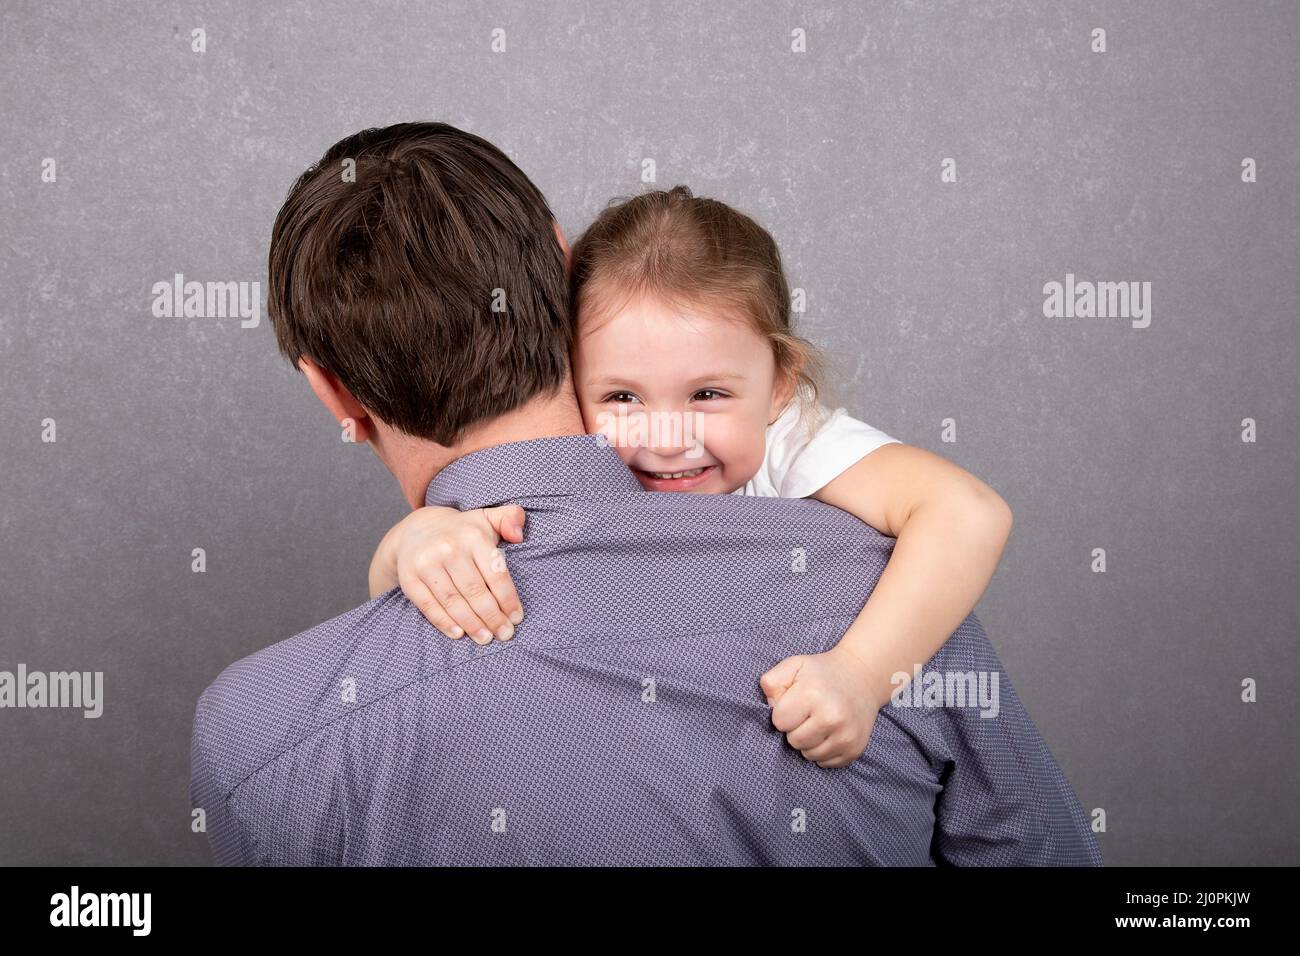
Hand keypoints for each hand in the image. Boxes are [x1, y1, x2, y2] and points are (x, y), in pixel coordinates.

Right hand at [395, 504, 526, 644]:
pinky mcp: (409, 577)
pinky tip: (458, 634)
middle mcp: (448, 548)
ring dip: (471, 624)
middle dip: (492, 617)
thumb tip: (519, 535)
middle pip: (475, 591)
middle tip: (505, 635)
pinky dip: (443, 622)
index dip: (508, 599)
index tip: (517, 618)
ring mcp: (426, 563)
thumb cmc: (462, 531)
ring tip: (485, 639)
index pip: (495, 573)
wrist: (417, 528)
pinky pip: (428, 605)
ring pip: (453, 601)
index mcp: (472, 535)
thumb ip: (510, 518)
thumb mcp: (487, 517)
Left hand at [758, 645, 884, 767]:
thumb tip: (770, 706)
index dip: (784, 713)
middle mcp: (832, 717)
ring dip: (809, 742)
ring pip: (809, 755)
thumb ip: (772, 681)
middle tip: (809, 713)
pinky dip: (824, 751)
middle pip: (794, 741)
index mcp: (812, 695)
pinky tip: (831, 732)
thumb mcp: (794, 665)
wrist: (862, 677)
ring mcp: (845, 736)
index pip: (779, 722)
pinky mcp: (854, 750)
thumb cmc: (822, 673)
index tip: (796, 703)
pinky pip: (825, 763)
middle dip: (796, 729)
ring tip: (820, 722)